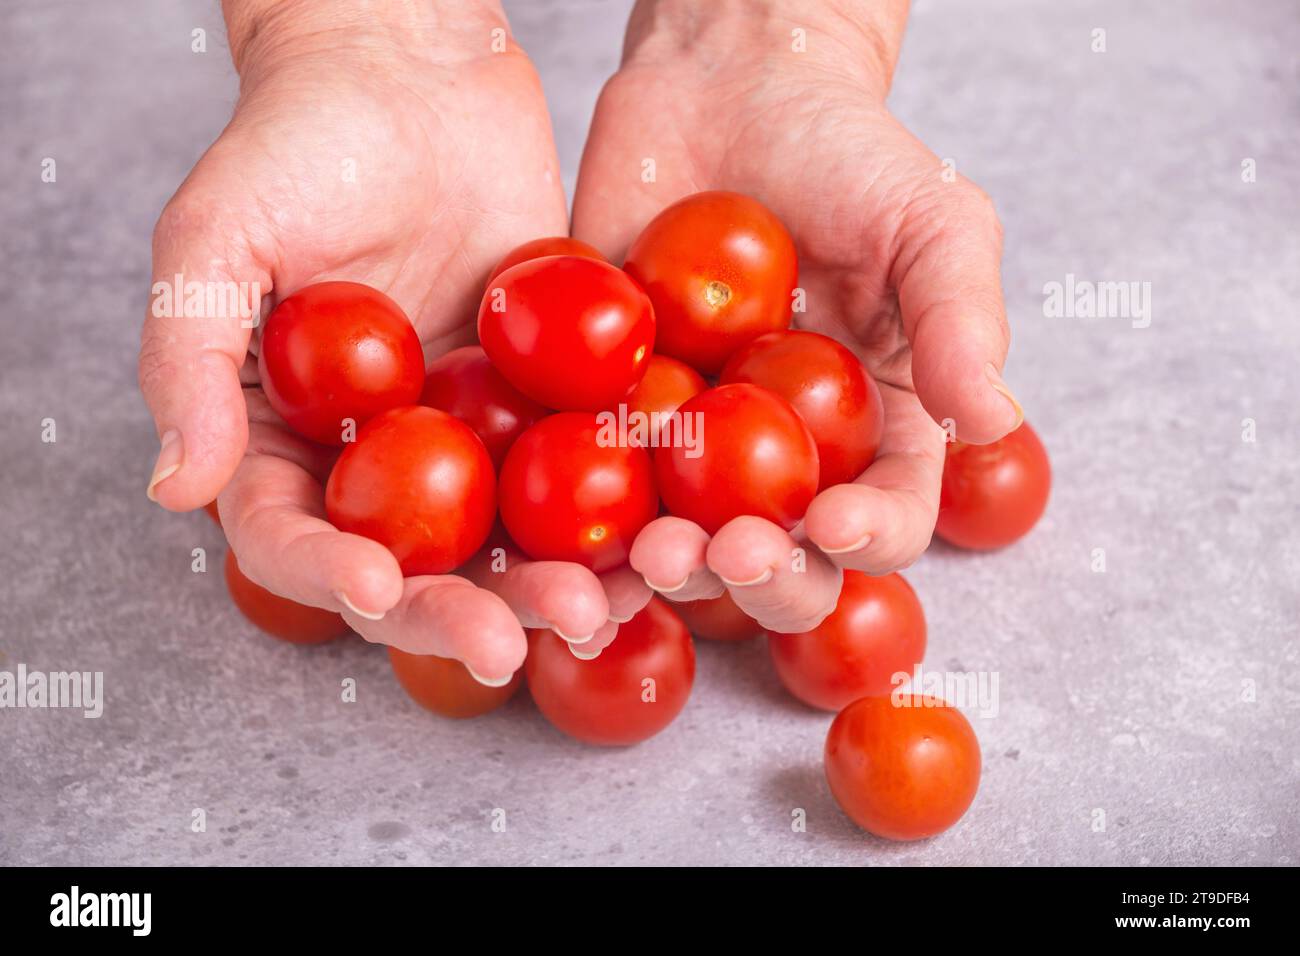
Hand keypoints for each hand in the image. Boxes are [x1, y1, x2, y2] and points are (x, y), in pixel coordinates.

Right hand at [140, 0, 638, 678]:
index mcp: (284, 440)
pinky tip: (656, 543)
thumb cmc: (295, 140)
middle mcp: (375, 457)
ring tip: (601, 611)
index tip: (378, 589)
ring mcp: (464, 435)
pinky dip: (617, 511)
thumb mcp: (218, 240)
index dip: (330, 577)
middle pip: (412, 566)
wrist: (412, 71)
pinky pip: (580, 467)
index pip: (294, 536)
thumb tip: (176, 488)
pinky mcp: (543, 402)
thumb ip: (186, 360)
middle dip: (459, 612)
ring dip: (551, 586)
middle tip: (512, 642)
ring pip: (506, 538)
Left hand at [572, 0, 1021, 631]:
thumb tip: (994, 424)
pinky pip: (596, 481)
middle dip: (763, 575)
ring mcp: (695, 443)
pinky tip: (567, 541)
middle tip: (732, 551)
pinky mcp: (612, 414)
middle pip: (785, 558)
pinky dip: (584, 526)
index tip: (834, 521)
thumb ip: (961, 321)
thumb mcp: (930, 223)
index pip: (888, 515)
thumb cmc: (849, 153)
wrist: (725, 87)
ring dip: (672, 566)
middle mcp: (787, 457)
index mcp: (877, 432)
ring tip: (653, 550)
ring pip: (686, 541)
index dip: (869, 536)